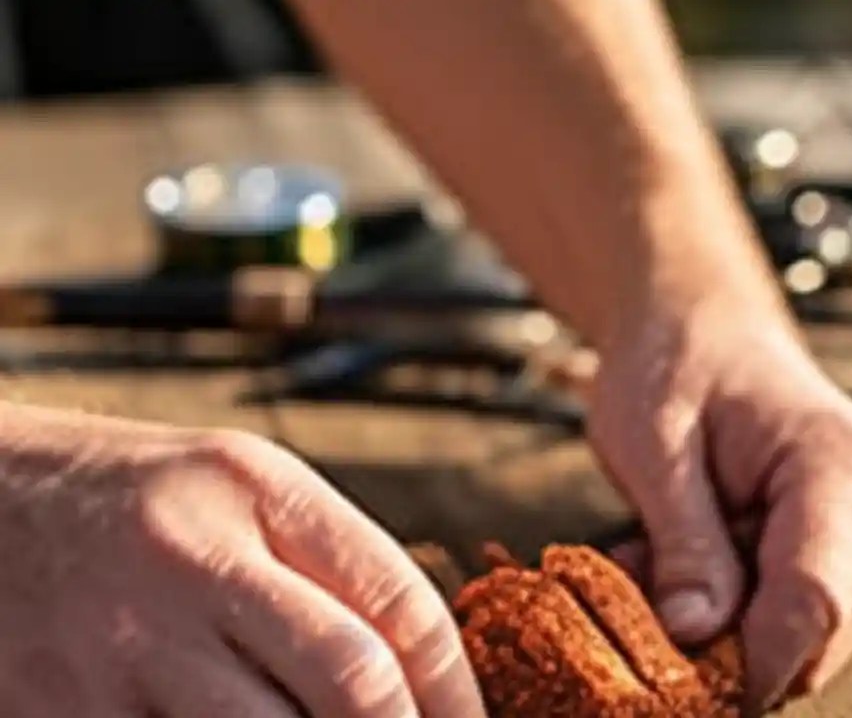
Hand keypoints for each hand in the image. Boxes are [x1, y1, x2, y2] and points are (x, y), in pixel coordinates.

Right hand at [0, 404, 483, 716]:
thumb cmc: (127, 501)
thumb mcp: (232, 492)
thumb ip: (320, 568)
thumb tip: (411, 673)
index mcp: (253, 489)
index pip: (399, 600)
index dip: (454, 686)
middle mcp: (194, 560)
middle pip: (352, 679)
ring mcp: (123, 644)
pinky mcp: (63, 710)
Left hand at [587, 298, 851, 711]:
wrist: (696, 326)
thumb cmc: (674, 363)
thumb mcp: (654, 443)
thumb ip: (682, 539)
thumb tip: (696, 635)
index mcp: (836, 468)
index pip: (816, 596)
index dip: (755, 660)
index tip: (691, 692)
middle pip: (818, 633)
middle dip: (729, 645)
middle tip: (646, 598)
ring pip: (800, 637)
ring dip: (719, 628)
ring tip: (654, 563)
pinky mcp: (833, 553)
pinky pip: (785, 616)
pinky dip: (725, 613)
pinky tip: (677, 567)